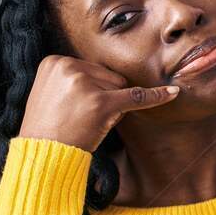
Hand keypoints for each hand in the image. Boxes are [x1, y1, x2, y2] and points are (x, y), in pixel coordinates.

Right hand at [17, 55, 180, 152]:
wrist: (43, 153)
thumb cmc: (49, 127)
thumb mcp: (51, 91)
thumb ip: (73, 77)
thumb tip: (111, 75)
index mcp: (55, 61)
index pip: (92, 69)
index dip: (92, 89)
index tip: (73, 106)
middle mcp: (68, 68)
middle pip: (109, 76)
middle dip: (104, 97)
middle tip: (79, 116)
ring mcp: (85, 85)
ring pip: (120, 88)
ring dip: (111, 106)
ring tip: (84, 120)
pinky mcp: (101, 104)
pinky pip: (137, 97)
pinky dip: (156, 97)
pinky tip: (172, 93)